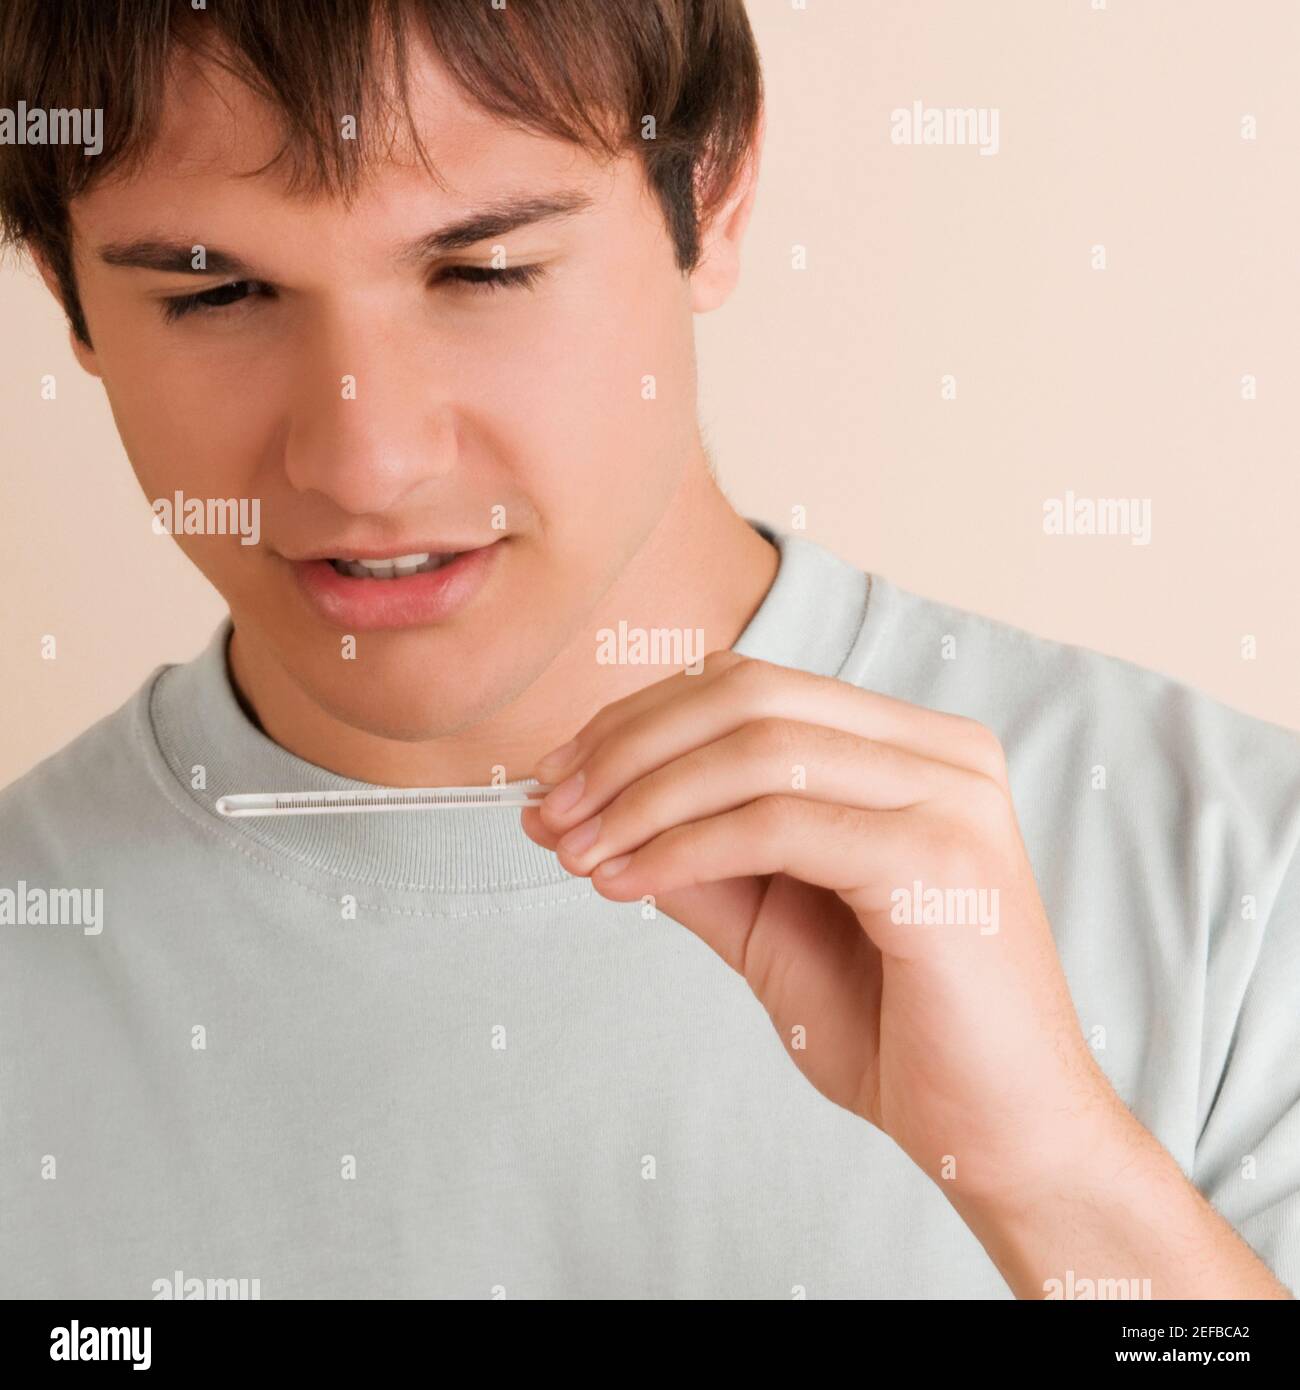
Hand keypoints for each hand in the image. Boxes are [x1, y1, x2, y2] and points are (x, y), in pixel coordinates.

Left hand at [522, 651, 1120, 1207]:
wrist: (1002, 1137)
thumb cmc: (896, 1028)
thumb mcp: (772, 924)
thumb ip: (699, 859)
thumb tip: (590, 814)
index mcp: (911, 748)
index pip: (753, 687)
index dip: (640, 719)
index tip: (556, 776)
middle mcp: (942, 752)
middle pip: (750, 696)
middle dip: (627, 747)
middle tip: (549, 807)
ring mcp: (950, 798)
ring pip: (758, 749)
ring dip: (642, 796)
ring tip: (574, 850)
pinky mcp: (939, 859)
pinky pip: (778, 825)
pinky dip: (683, 846)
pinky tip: (624, 883)